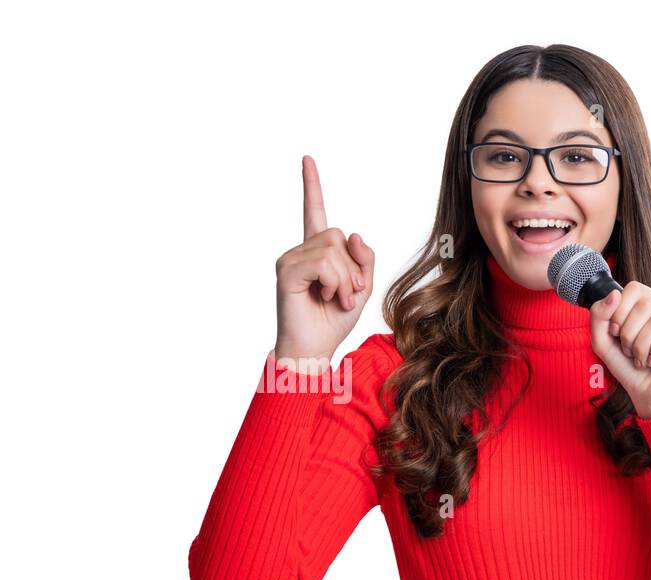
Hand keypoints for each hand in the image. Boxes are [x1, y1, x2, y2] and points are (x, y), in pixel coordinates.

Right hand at [273, 155, 373, 368]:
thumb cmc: (332, 321)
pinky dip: (335, 282)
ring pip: (333, 249)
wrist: (313, 349)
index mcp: (316, 253)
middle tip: (348, 295)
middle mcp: (299, 251)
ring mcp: (290, 260)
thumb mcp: (361, 287)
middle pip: (337, 234)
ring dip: (345, 278)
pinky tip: (327, 297)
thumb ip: (363, 258)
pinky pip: (324, 263)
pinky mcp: (286, 271)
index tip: (307, 159)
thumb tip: (353, 234)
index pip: (313, 212)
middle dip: (352, 267)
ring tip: (338, 299)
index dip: (312, 185)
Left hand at [588, 280, 650, 419]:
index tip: (616, 333)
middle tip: (631, 352)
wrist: (650, 399)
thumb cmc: (632, 370)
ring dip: (641, 346)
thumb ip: (599, 316)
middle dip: (629, 334)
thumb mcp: (604, 342)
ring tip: (642, 360)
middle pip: (645, 305)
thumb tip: (613, 293)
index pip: (635, 289)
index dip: (619, 311)